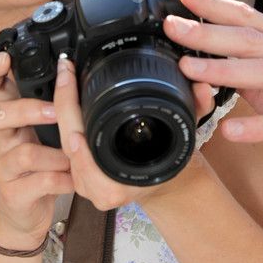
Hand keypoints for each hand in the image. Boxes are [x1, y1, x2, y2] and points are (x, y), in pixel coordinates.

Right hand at [0, 51, 73, 245]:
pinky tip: (73, 181)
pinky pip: (39, 181)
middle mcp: (4, 139)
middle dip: (25, 109)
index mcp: (12, 119)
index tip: (5, 56)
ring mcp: (5, 167)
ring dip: (55, 155)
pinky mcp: (14, 192)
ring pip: (23, 152)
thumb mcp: (45, 134)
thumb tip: (75, 75)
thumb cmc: (39, 167)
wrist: (25, 215)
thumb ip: (53, 109)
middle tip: (53, 112)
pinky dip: (62, 180)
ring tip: (74, 160)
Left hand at [53, 55, 212, 210]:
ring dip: (59, 109)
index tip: (77, 132)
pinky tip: (62, 91)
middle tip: (66, 74)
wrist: (162, 179)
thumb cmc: (169, 159)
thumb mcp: (183, 133)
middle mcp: (97, 188)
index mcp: (118, 186)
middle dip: (64, 108)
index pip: (91, 168)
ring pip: (61, 146)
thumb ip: (195, 109)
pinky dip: (60, 117)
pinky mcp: (75, 169)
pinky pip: (61, 144)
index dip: (82, 154)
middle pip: (70, 148)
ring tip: (64, 77)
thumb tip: (203, 87)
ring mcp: (82, 181)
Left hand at [163, 0, 262, 175]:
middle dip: (209, 32)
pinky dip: (259, 126)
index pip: (248, 18)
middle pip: (251, 40)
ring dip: (225, 70)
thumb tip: (205, 56)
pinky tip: (231, 130)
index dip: (215, 5)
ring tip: (191, 69)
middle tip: (172, 26)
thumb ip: (249, 68)